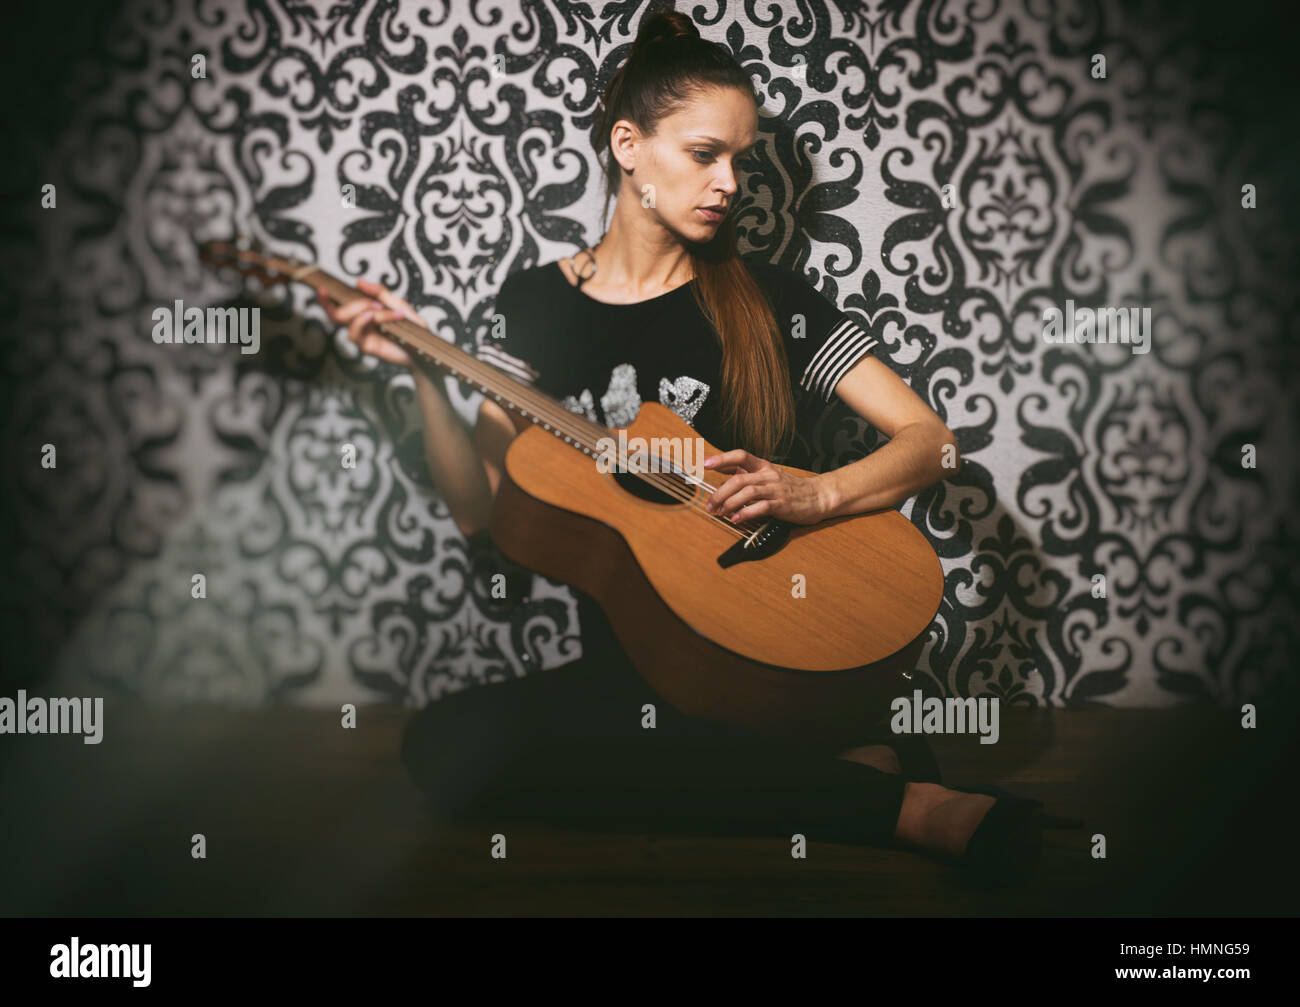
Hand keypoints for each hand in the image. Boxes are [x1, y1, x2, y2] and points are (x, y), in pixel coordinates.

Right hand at [317, 278, 423, 366]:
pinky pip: (355, 333)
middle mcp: (359, 323)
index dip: (326, 299)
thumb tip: (359, 282)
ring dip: (363, 310)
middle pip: (337, 313)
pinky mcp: (366, 346)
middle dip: (351, 303)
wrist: (423, 348)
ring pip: (347, 320)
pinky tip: (372, 315)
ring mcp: (361, 336)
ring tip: (381, 309)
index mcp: (364, 312)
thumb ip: (379, 292)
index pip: (339, 305)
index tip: (322, 288)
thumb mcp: (397, 304)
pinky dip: (362, 320)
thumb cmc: (411, 327)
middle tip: (374, 302)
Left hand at [702, 449, 831, 525]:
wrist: (817, 496)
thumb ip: (746, 472)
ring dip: (730, 503)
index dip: (722, 458)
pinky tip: (736, 518)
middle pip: (739, 479)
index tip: (706, 464)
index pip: (740, 455)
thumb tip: (722, 467)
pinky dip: (746, 513)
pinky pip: (761, 507)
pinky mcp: (782, 505)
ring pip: (747, 492)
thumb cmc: (789, 488)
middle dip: (720, 492)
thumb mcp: (767, 475)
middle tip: (709, 504)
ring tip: (720, 512)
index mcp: (763, 466)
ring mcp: (775, 489)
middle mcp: (768, 475)